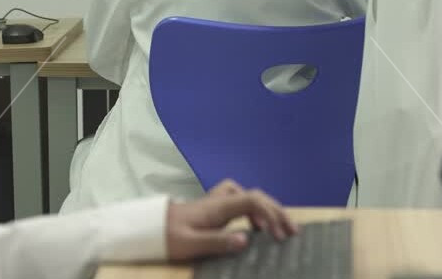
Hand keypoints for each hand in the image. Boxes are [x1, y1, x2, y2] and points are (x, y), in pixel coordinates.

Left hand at [165, 179, 298, 260]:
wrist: (148, 228)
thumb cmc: (167, 236)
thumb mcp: (191, 243)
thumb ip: (218, 241)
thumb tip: (246, 239)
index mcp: (217, 206)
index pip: (252, 200)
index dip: (270, 214)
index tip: (279, 235)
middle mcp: (220, 201)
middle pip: (256, 196)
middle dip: (277, 211)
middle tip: (293, 231)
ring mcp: (218, 203)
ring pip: (250, 197)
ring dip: (268, 210)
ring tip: (281, 229)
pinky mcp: (215, 209)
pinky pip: (242, 203)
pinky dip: (255, 212)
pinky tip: (257, 228)